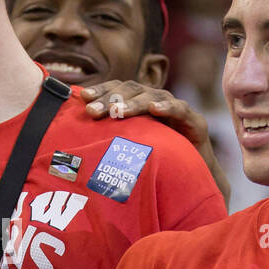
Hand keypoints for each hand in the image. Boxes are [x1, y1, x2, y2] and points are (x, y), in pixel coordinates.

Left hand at [79, 81, 230, 207]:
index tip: (83, 97)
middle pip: (132, 90)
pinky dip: (168, 107)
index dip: (101, 90)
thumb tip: (73, 144)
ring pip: (153, 96)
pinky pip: (181, 109)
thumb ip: (109, 141)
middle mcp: (156, 101)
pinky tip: (155, 109)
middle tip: (93, 111)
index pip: (118, 89)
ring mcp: (176, 108)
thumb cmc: (156, 164)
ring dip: (134, 102)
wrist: (190, 179)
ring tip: (118, 111)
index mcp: (139, 104)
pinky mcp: (195, 121)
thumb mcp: (128, 150)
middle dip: (111, 99)